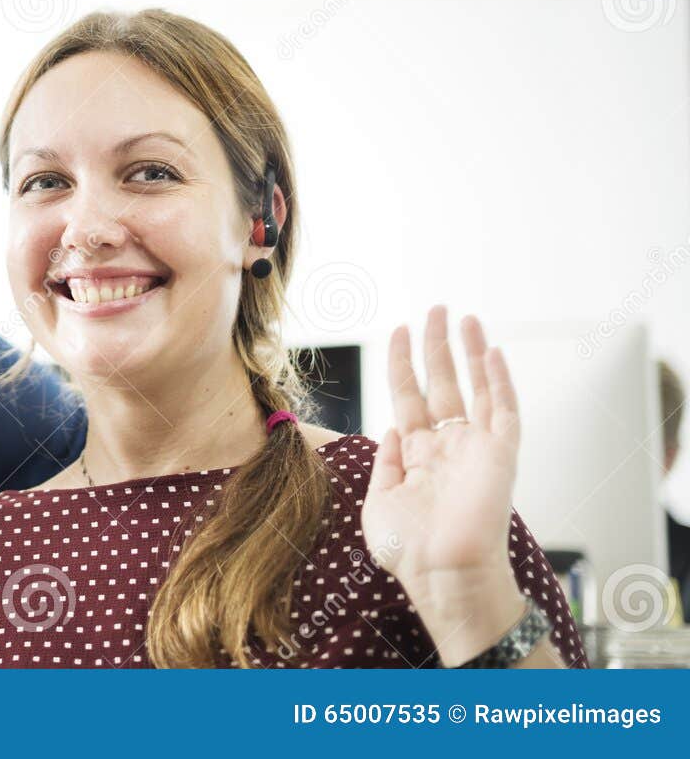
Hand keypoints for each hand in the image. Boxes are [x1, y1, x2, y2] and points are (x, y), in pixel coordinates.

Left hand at [362, 305, 528, 660]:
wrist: (441, 576)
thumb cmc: (409, 551)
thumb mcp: (380, 501)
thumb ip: (384, 462)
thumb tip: (389, 428)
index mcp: (417, 453)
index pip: (410, 394)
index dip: (404, 362)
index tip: (398, 329)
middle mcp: (448, 445)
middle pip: (444, 382)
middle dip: (438, 345)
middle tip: (437, 309)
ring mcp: (475, 448)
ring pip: (477, 388)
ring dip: (472, 353)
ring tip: (465, 317)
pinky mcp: (500, 456)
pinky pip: (504, 411)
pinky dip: (500, 381)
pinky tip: (492, 353)